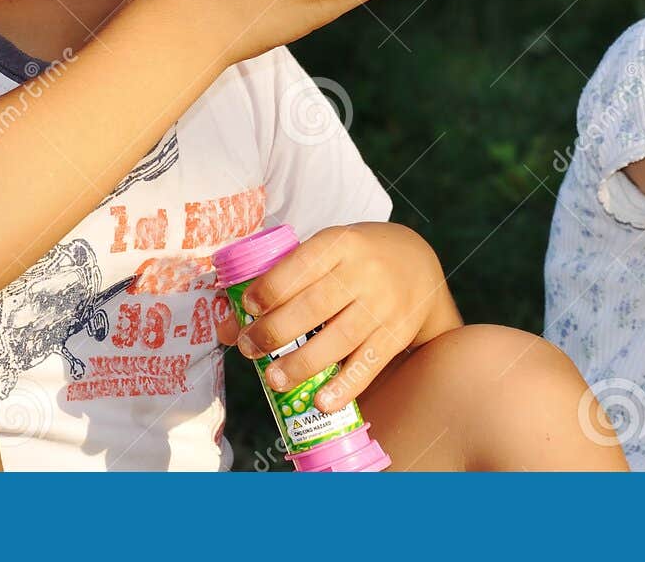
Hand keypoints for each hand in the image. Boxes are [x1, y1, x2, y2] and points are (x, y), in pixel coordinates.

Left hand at [216, 222, 460, 411]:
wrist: (418, 264)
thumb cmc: (355, 260)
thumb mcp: (326, 253)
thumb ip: (281, 281)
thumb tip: (225, 323)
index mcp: (341, 243)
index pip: (300, 266)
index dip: (269, 290)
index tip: (247, 309)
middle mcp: (364, 272)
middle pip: (314, 306)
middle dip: (274, 332)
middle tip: (249, 348)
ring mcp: (383, 305)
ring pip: (338, 339)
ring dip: (301, 364)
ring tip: (273, 378)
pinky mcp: (396, 335)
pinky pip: (368, 364)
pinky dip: (344, 386)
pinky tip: (321, 401)